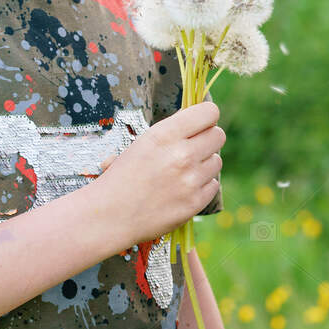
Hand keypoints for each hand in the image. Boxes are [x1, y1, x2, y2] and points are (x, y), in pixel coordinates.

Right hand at [93, 101, 223, 245]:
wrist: (109, 215)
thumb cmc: (122, 177)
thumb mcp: (141, 143)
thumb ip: (171, 132)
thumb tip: (195, 120)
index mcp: (164, 135)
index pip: (209, 113)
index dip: (207, 116)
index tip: (201, 122)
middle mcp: (181, 155)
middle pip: (219, 135)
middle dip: (208, 139)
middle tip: (194, 147)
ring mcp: (190, 180)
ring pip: (217, 161)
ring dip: (205, 164)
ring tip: (184, 171)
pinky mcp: (195, 202)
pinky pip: (213, 185)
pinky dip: (202, 186)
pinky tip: (184, 188)